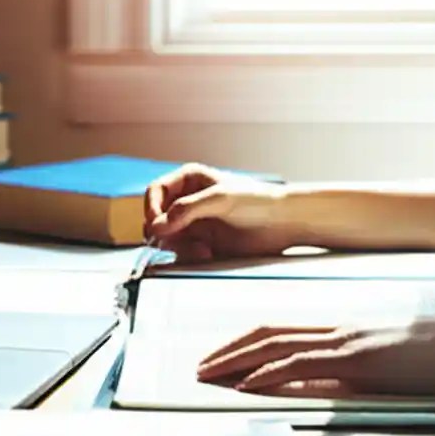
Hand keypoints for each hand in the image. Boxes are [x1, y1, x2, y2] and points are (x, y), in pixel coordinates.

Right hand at [143, 163, 294, 262]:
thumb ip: (187, 210)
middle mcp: (188, 201)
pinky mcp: (201, 242)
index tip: (156, 226)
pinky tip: (207, 253)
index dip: (151, 208)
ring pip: (166, 238)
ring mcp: (194, 223)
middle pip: (156, 218)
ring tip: (202, 249)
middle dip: (165, 232)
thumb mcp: (220, 199)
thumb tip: (157, 226)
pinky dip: (190, 255)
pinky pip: (181, 252)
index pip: (155, 192)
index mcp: (189, 180)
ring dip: (179, 247)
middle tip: (178, 241)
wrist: (283, 223)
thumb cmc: (258, 202)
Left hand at [195, 314, 434, 397]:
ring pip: (277, 346)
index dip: (247, 341)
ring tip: (209, 374)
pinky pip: (304, 365)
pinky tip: (251, 383)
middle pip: (268, 332)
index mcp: (348, 329)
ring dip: (237, 361)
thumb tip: (331, 385)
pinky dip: (271, 374)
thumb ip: (361, 370)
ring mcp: (350, 342)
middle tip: (199, 365)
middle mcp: (341, 329)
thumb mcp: (394, 361)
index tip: (221, 355)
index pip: (283, 329)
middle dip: (228, 349)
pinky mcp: (361, 360)